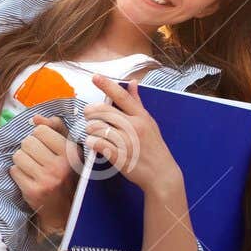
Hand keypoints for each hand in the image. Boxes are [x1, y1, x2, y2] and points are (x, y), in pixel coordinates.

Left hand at [9, 115, 77, 234]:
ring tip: (33, 168)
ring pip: (18, 155)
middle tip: (38, 159)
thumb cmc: (67, 175)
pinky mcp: (33, 191)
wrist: (66, 210)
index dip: (39, 137)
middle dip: (29, 148)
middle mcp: (60, 166)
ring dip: (22, 161)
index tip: (46, 146)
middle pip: (27, 142)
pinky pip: (14, 170)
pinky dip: (18, 173)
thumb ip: (56, 129)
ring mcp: (46, 180)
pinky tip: (29, 179)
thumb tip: (36, 118)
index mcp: (70, 153)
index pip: (40, 131)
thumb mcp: (70, 150)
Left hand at [85, 76, 182, 196]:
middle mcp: (134, 127)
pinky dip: (91, 142)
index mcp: (141, 116)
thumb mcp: (149, 122)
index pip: (122, 96)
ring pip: (96, 126)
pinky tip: (94, 143)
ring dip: (89, 128)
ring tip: (93, 132)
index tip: (95, 77)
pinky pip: (97, 143)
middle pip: (102, 110)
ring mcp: (126, 142)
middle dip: (90, 111)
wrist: (161, 174)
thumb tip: (133, 83)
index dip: (107, 85)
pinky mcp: (119, 156)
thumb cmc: (154, 147)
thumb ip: (137, 103)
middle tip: (89, 115)